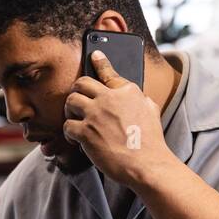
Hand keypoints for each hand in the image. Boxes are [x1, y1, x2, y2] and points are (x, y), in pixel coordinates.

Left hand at [62, 50, 169, 186]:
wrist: (147, 164)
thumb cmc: (151, 142)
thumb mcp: (151, 111)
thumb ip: (139, 99)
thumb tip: (135, 95)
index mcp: (127, 91)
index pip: (109, 72)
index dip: (99, 61)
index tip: (94, 54)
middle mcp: (110, 98)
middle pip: (82, 83)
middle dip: (76, 91)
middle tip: (77, 101)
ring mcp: (96, 114)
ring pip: (70, 101)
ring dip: (70, 111)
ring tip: (75, 120)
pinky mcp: (86, 132)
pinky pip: (67, 126)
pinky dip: (69, 133)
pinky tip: (76, 139)